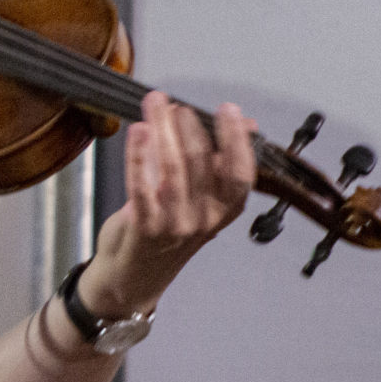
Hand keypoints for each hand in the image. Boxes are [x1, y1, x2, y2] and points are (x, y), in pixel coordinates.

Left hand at [81, 94, 255, 317]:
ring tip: (155, 105)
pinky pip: (142, 186)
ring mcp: (176, 225)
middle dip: (189, 127)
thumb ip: (219, 161)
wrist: (134, 276)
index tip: (227, 109)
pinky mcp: (145, 228)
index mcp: (225, 209)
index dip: (235, 140)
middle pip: (203, 164)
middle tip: (175, 104)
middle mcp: (206, 219)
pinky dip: (138, 155)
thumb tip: (246, 124)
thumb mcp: (202, 198)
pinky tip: (137, 131)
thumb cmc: (168, 229)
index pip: (240, 173)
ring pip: (173, 170)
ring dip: (163, 131)